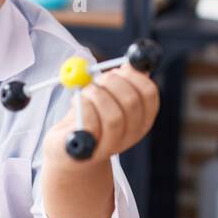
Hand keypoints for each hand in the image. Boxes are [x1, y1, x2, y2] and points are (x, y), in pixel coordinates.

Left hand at [41, 62, 160, 169]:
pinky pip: (91, 127)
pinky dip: (83, 109)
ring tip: (83, 93)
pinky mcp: (89, 153)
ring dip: (95, 96)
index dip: (133, 75)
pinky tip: (76, 103)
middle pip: (131, 103)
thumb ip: (117, 82)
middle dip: (111, 83)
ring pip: (114, 117)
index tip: (118, 67)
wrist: (68, 151)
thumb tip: (129, 64)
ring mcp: (112, 147)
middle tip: (96, 79)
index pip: (149, 93)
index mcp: (142, 117)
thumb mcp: (104, 97)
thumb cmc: (87, 117)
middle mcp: (132, 134)